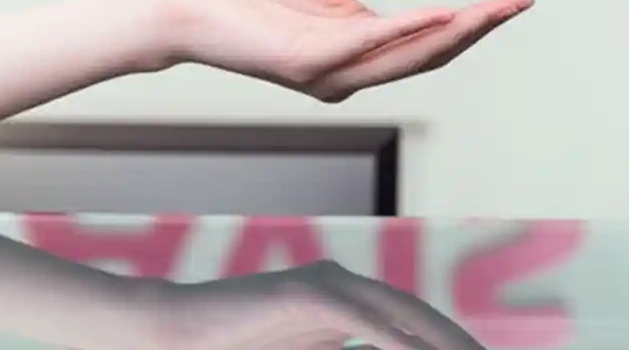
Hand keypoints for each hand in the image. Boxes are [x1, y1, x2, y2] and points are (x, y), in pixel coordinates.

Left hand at [138, 0, 531, 101]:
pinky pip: (367, 46)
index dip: (475, 18)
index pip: (430, 34)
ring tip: (495, 9)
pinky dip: (406, 30)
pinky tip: (439, 14)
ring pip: (408, 55)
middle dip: (479, 28)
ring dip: (456, 32)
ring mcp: (332, 70)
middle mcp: (352, 66)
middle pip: (431, 51)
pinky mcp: (308, 63)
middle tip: (519, 4)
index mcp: (359, 41)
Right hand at [158, 260, 485, 349]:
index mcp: (349, 306)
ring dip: (435, 338)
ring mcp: (324, 284)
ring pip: (396, 311)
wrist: (174, 333)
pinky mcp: (302, 291)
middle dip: (454, 343)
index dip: (448, 346)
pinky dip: (386, 334)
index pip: (412, 328)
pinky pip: (355, 316)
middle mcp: (344, 287)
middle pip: (415, 316)